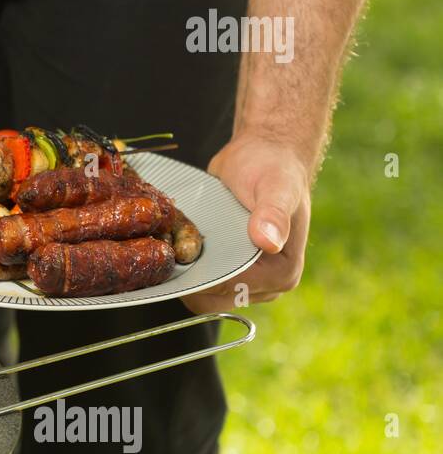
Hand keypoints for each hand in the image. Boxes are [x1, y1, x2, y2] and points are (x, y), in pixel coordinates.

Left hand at [181, 132, 310, 313]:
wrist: (262, 155)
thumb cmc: (273, 168)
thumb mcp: (275, 186)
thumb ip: (272, 214)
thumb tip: (269, 241)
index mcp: (283, 273)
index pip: (232, 289)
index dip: (203, 274)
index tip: (180, 249)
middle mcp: (266, 285)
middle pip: (212, 298)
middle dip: (187, 274)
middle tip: (170, 242)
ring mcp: (245, 281)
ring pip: (199, 293)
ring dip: (181, 272)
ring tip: (171, 240)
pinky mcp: (226, 272)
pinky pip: (196, 280)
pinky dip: (182, 266)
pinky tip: (173, 241)